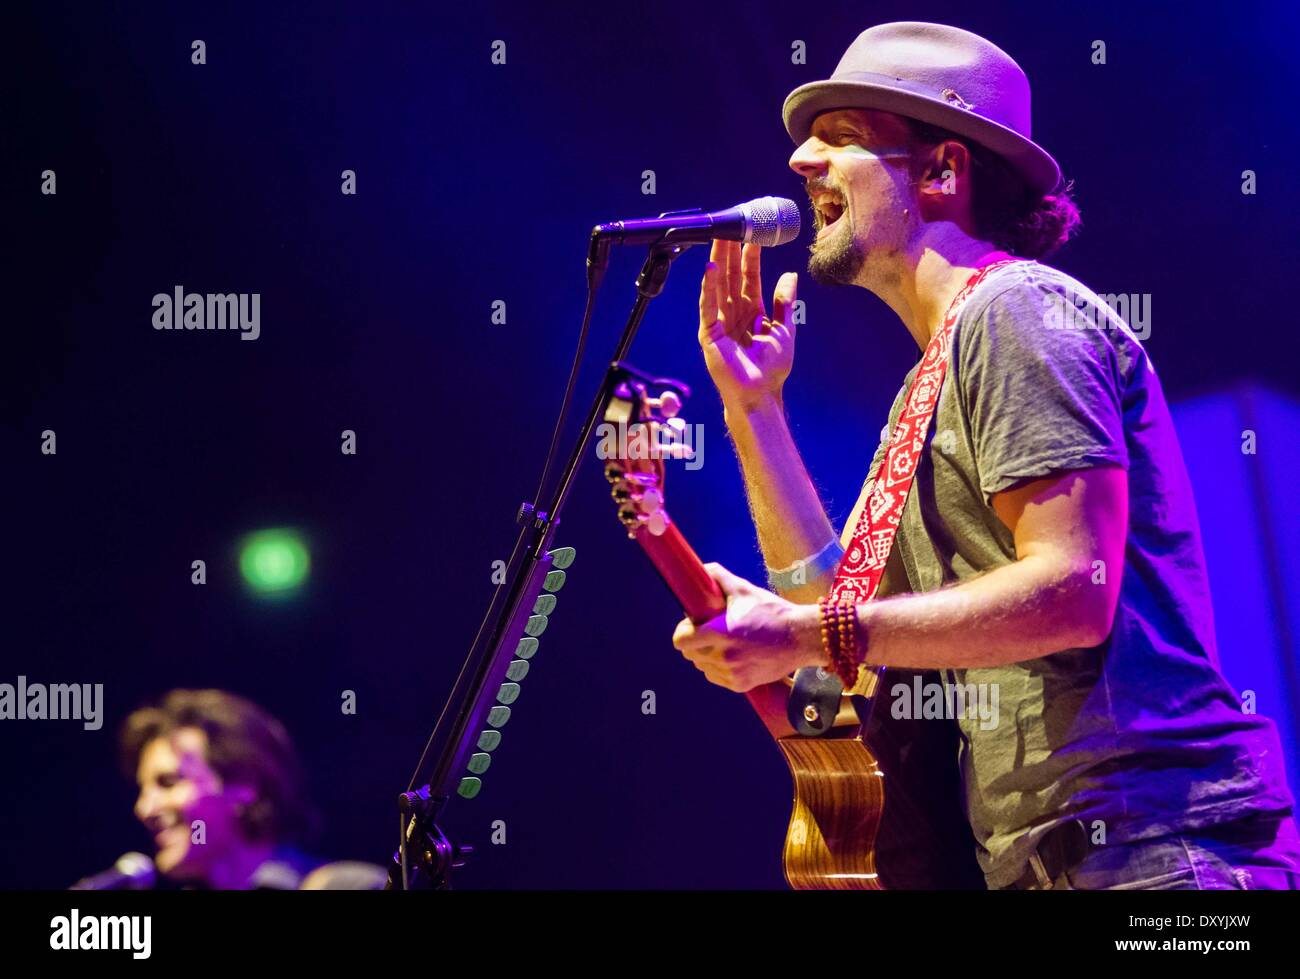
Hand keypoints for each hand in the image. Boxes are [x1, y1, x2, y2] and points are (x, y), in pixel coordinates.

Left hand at [671, 563, 823, 691]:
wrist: (800, 638)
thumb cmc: (772, 612)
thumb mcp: (744, 590)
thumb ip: (719, 577)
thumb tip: (702, 569)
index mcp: (720, 632)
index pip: (681, 640)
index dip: (683, 631)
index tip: (693, 625)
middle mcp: (724, 656)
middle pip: (690, 654)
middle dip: (695, 643)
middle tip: (709, 632)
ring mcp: (732, 673)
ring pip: (703, 667)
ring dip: (707, 657)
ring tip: (725, 644)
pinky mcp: (741, 685)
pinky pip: (717, 678)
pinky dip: (720, 669)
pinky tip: (734, 656)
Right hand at [698, 240, 797, 411]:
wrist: (761, 394)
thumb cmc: (772, 369)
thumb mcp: (785, 330)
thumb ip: (784, 303)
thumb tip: (790, 275)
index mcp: (751, 312)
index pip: (748, 278)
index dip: (750, 257)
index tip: (753, 236)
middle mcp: (733, 314)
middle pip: (730, 277)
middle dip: (730, 252)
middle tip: (732, 226)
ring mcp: (719, 323)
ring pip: (717, 286)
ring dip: (717, 262)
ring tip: (718, 239)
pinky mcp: (709, 334)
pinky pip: (707, 307)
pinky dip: (707, 288)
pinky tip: (709, 270)